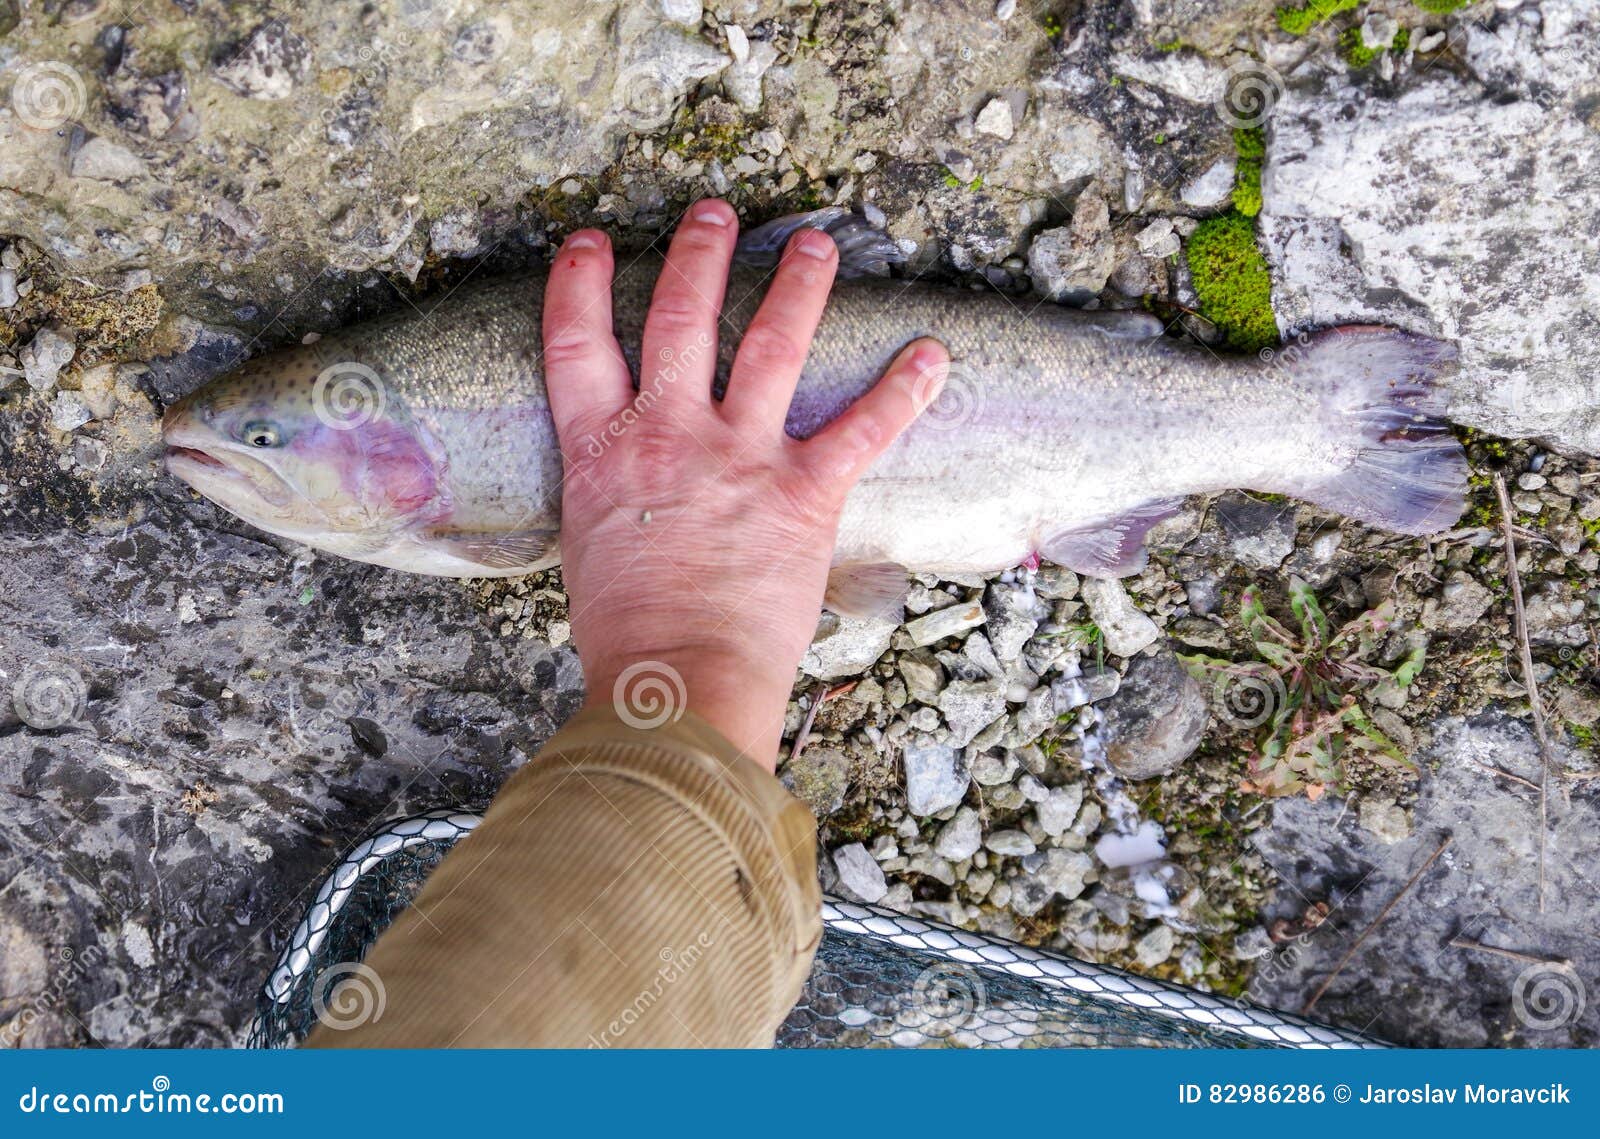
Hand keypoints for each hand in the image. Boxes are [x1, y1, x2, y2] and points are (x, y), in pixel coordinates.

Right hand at [541, 199, 947, 767]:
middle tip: (715, 214)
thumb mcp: (594, 550)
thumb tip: (628, 496)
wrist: (680, 683)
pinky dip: (903, 390)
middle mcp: (670, 435)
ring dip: (796, 285)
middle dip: (699, 255)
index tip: (590, 245)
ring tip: (815, 243)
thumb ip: (614, 500)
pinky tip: (932, 353)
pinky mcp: (805, 492)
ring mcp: (741, 456)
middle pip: (680, 318)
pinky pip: (864, 428)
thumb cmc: (629, 637)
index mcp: (604, 452)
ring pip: (771, 345)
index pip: (577, 344)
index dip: (581, 285)